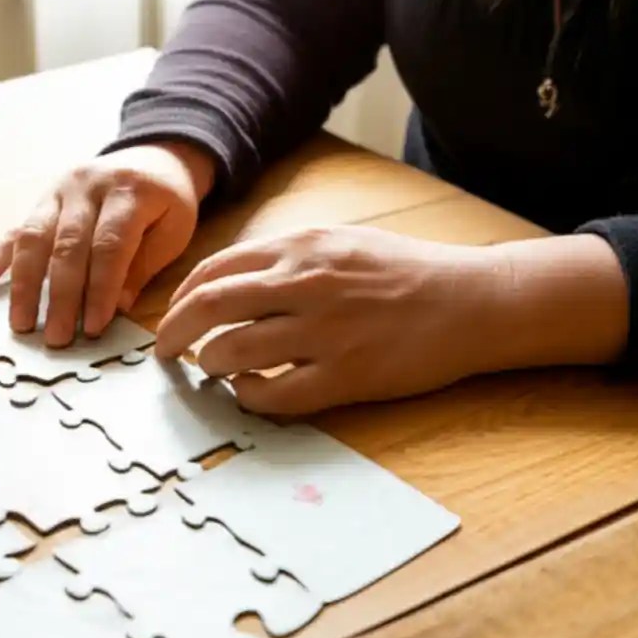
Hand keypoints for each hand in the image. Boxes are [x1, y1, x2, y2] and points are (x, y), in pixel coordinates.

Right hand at [0, 141, 213, 346]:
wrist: (154, 154)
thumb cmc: (167, 201)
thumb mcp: (173, 229)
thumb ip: (143, 266)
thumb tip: (116, 308)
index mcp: (128, 192)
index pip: (109, 245)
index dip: (100, 288)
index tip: (95, 328)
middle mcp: (86, 186)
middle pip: (68, 244)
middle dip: (61, 296)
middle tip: (56, 338)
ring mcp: (59, 189)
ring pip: (34, 236)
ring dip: (25, 283)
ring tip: (21, 323)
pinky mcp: (41, 197)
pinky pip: (15, 227)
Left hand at [156, 226, 629, 414]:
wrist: (472, 300)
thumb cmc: (407, 271)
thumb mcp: (341, 242)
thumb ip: (288, 256)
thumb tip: (231, 281)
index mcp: (301, 247)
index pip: (214, 270)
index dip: (181, 298)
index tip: (174, 316)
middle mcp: (305, 283)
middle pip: (208, 307)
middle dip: (173, 333)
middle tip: (165, 354)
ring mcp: (324, 331)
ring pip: (231, 350)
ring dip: (208, 365)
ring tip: (209, 372)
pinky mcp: (346, 375)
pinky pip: (274, 393)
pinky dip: (248, 395)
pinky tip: (249, 391)